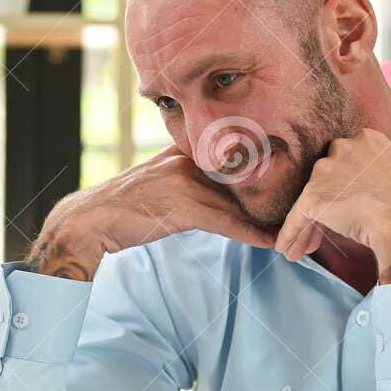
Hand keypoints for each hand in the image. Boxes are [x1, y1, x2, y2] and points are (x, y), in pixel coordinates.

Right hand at [27, 147, 275, 280]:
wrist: (87, 221)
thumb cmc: (120, 205)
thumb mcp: (157, 181)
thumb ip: (185, 177)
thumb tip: (215, 191)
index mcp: (181, 149)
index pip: (231, 149)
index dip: (260, 161)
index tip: (289, 168)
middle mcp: (185, 159)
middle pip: (241, 173)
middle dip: (272, 187)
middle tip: (303, 197)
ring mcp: (183, 181)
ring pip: (237, 199)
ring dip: (267, 215)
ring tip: (294, 226)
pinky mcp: (179, 207)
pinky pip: (223, 222)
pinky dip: (247, 233)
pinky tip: (267, 241)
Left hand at [274, 130, 390, 282]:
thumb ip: (376, 179)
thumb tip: (371, 200)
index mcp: (368, 140)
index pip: (343, 163)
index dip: (339, 189)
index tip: (339, 208)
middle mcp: (343, 148)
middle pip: (323, 180)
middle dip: (322, 207)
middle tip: (318, 233)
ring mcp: (326, 171)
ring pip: (309, 200)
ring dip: (306, 227)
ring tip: (300, 249)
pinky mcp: (313, 196)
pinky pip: (296, 218)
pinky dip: (291, 234)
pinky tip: (286, 248)